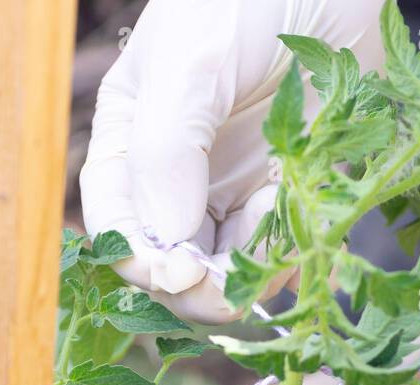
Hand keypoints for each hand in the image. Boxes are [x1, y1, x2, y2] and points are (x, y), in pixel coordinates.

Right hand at [81, 0, 382, 323]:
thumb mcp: (191, 64)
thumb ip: (165, 154)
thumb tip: (166, 247)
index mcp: (131, 141)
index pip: (118, 226)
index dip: (139, 261)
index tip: (176, 273)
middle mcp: (176, 174)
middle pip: (169, 262)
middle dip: (194, 285)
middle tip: (228, 285)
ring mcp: (234, 187)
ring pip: (224, 271)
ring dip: (246, 279)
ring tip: (272, 237)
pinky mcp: (289, 194)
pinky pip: (279, 252)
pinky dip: (288, 258)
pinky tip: (301, 232)